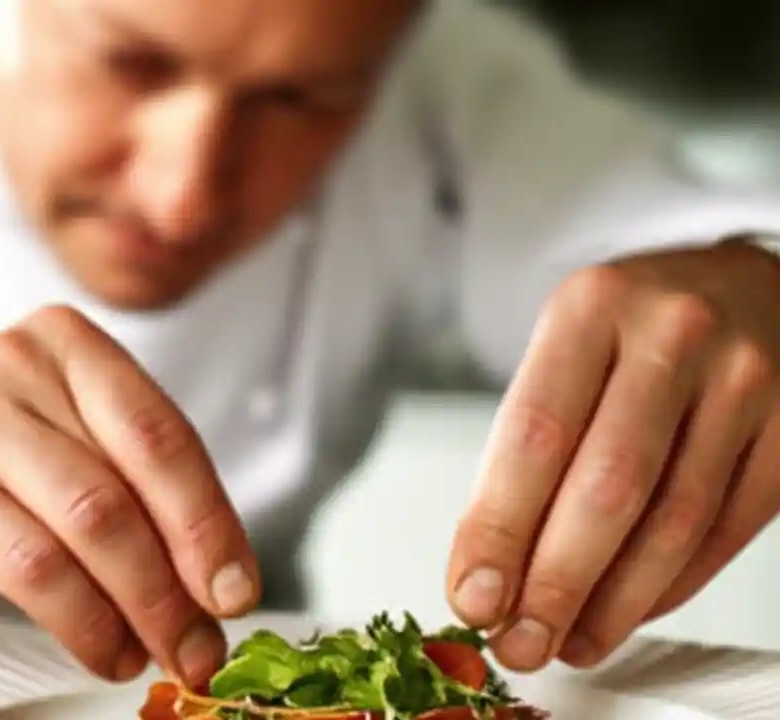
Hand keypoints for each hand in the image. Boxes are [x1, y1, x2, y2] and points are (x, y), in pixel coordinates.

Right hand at [0, 306, 259, 683]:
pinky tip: (103, 648)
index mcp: (66, 341)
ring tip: (158, 653)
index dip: (209, 520)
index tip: (237, 588)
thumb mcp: (67, 448)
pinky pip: (32, 568)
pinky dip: (83, 622)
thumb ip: (139, 490)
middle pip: (127, 482)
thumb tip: (221, 581)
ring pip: (88, 524)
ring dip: (139, 607)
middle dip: (179, 578)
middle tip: (204, 643)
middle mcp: (14, 363)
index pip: (160, 433)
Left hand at [448, 239, 779, 670]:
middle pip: (608, 486)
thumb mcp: (562, 353)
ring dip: (614, 601)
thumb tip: (487, 573)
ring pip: (674, 520)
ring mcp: (744, 381)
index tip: (473, 597)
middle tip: (520, 643)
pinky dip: (671, 585)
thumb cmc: (627, 332)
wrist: (739, 285)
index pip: (534, 436)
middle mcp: (673, 336)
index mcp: (591, 306)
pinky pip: (727, 530)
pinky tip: (628, 612)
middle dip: (556, 582)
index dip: (499, 529)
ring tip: (568, 642)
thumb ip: (524, 450)